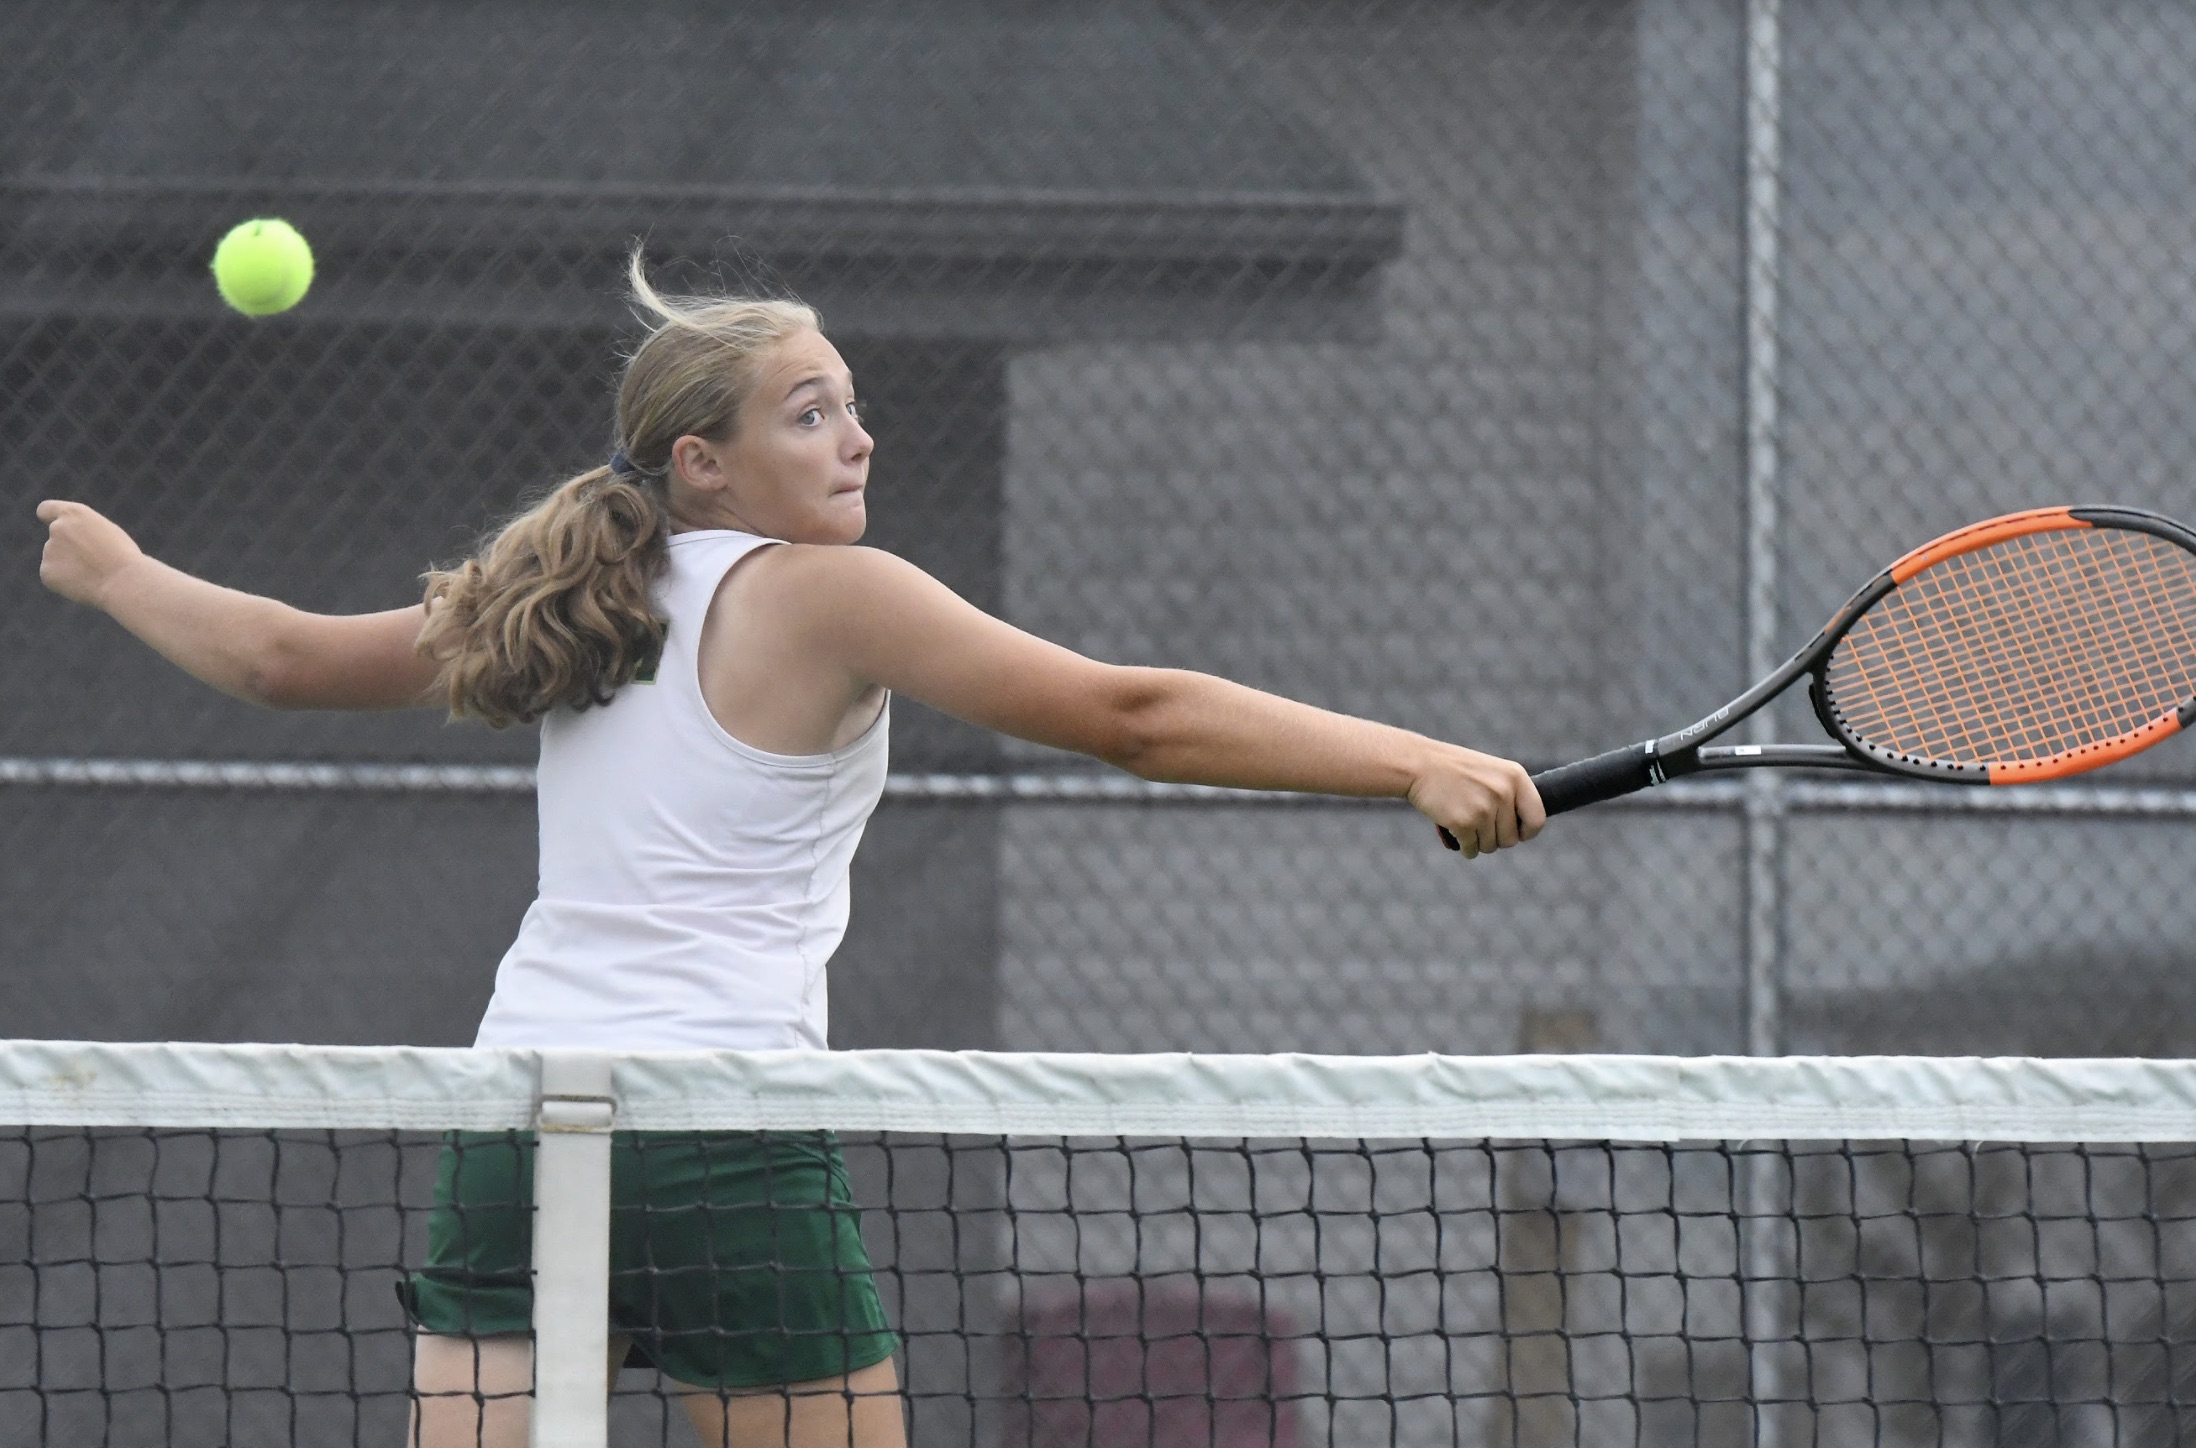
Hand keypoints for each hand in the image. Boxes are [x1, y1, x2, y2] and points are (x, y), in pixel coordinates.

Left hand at [37, 500, 144, 609]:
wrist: (124, 580)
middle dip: (70, 550)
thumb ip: (83, 532)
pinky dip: (65, 582)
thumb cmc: (123, 557)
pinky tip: (85, 584)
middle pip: (57, 540)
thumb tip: (71, 547)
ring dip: (70, 566)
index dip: (49, 517)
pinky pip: (53, 577)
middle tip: (95, 562)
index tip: (51, 523)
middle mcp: (57, 528)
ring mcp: (49, 550)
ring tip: (94, 574)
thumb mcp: (106, 533)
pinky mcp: (46, 572)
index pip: (46, 509)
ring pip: (56, 559)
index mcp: (73, 514)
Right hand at [1409, 745, 1544, 858]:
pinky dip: (1465, 848)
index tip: (1517, 834)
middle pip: (1511, 839)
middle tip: (1479, 826)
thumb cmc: (1454, 770)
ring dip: (1478, 843)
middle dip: (1495, 838)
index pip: (1537, 819)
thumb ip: (1509, 794)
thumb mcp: (1490, 772)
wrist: (1419, 765)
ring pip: (1490, 846)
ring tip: (1466, 826)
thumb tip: (1523, 828)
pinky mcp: (1464, 822)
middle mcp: (1503, 793)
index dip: (1527, 832)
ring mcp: (1484, 808)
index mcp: (1515, 777)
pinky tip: (1457, 837)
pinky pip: (1472, 849)